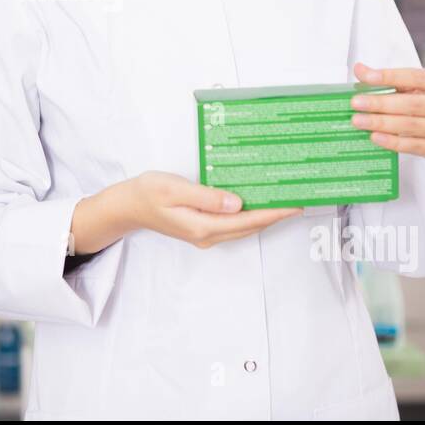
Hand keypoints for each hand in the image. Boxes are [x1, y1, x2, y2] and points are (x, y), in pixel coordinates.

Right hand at [119, 171, 300, 248]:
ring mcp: (205, 234)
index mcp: (203, 226)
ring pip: (243, 227)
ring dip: (264, 216)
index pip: (248, 220)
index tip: (294, 204)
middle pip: (250, 227)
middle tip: (297, 200)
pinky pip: (233, 224)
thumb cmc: (147, 193)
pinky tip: (255, 203)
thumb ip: (206, 196)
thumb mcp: (175, 188)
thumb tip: (237, 203)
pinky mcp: (202, 228)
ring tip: (283, 201)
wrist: (127, 207)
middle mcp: (207, 235)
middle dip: (275, 215)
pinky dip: (249, 215)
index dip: (274, 213)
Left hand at [349, 62, 424, 179]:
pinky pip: (412, 146)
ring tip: (358, 120)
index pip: (415, 77)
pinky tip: (374, 137)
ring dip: (381, 123)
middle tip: (356, 103)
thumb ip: (394, 79)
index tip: (365, 76)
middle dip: (380, 103)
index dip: (389, 77)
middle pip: (411, 104)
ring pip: (410, 125)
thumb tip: (360, 70)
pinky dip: (391, 142)